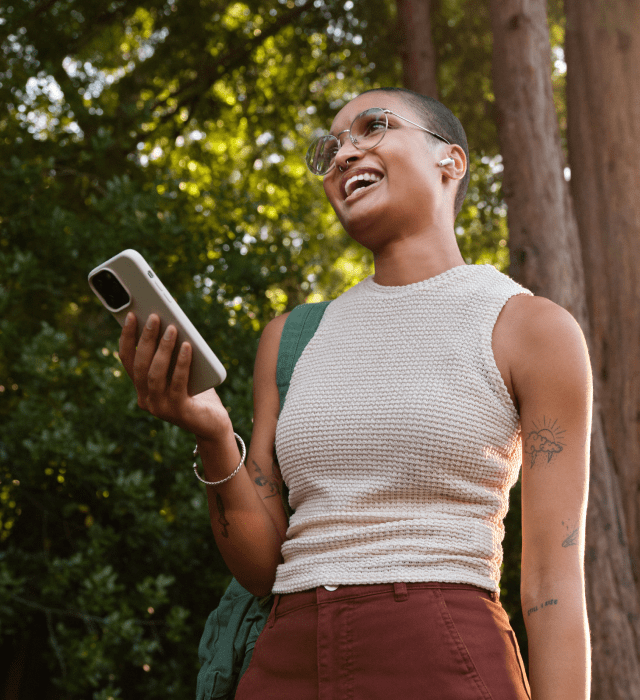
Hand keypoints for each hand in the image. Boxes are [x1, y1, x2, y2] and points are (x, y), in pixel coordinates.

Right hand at [118, 312, 231, 441]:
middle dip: (145, 339)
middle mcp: (146, 399)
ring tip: (172, 329)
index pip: (128, 360)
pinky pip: (177, 383)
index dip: (128, 337)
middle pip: (140, 365)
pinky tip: (188, 346)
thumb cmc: (197, 391)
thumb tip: (171, 323)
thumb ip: (173, 354)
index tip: (132, 315)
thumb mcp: (182, 370)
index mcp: (141, 388)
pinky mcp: (178, 411)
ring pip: (155, 374)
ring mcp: (160, 408)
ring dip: (162, 349)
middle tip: (155, 317)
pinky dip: (182, 363)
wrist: (213, 423)